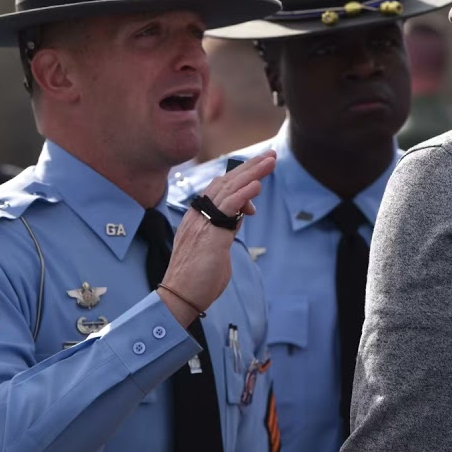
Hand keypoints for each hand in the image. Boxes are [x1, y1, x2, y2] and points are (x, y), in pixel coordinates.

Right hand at [159, 151, 276, 327]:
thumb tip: (241, 216)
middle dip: (251, 167)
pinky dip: (244, 194)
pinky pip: (228, 207)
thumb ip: (227, 229)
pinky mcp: (210, 233)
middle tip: (270, 154)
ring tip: (271, 161)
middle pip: (227, 182)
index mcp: (199, 216)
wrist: (180, 297)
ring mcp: (203, 222)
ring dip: (252, 173)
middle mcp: (199, 214)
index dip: (242, 178)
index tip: (260, 174)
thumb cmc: (199, 278)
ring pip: (229, 189)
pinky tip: (258, 184)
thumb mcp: (218, 247)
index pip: (221, 187)